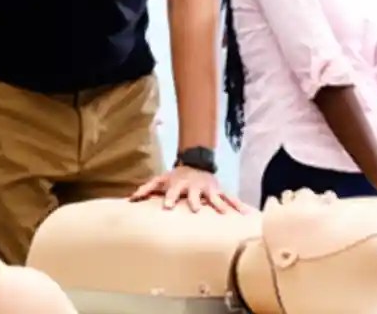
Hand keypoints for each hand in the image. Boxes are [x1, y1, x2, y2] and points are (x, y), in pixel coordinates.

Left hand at [129, 165, 250, 212]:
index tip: (168, 207)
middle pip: (194, 195)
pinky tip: (245, 214)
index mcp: (179, 185)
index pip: (173, 192)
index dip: (171, 198)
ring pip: (214, 197)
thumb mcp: (160, 180)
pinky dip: (238, 205)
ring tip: (224, 214)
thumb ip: (146, 189)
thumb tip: (130, 199)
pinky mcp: (218, 191)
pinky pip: (230, 198)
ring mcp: (208, 189)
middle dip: (195, 201)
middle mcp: (194, 187)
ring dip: (219, 205)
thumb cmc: (175, 176)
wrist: (196, 163)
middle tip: (196, 209)